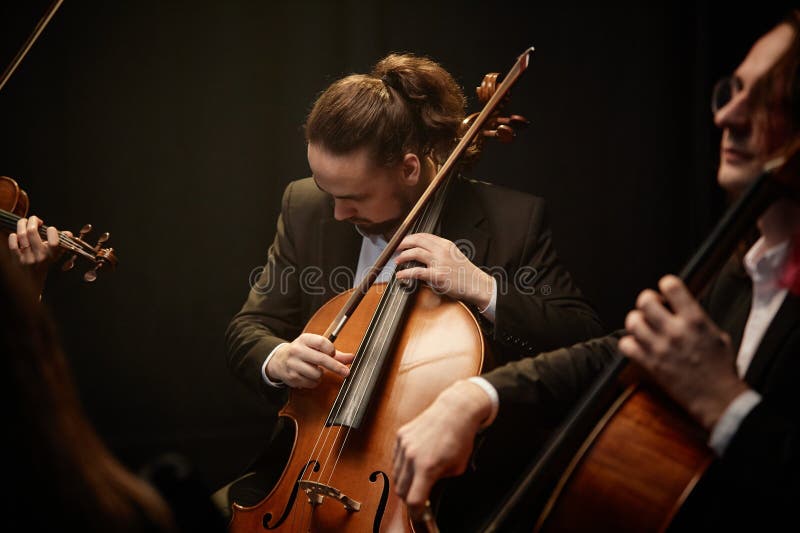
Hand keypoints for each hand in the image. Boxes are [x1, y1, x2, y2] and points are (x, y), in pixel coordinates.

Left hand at [8, 216, 69, 294]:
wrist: (32, 282)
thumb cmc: (44, 264)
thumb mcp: (56, 255)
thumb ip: (63, 243)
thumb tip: (68, 234)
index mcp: (52, 255)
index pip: (54, 241)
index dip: (52, 230)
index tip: (50, 229)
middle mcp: (40, 256)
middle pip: (32, 232)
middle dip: (32, 220)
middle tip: (34, 219)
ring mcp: (27, 258)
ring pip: (21, 235)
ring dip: (21, 224)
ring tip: (24, 222)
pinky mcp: (16, 259)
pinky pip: (12, 244)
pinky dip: (13, 237)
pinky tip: (16, 235)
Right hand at [266, 333, 353, 387]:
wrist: (278, 360)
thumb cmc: (302, 352)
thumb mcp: (315, 347)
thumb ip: (335, 353)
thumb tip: (352, 357)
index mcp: (304, 339)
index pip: (321, 342)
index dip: (331, 349)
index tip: (333, 353)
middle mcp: (297, 350)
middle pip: (322, 359)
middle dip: (336, 367)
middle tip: (346, 372)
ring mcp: (293, 364)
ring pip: (317, 374)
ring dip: (321, 375)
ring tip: (316, 370)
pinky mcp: (292, 377)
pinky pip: (311, 383)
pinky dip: (314, 382)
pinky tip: (309, 376)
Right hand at [393, 380, 492, 508]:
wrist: (455, 410)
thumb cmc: (460, 437)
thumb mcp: (457, 468)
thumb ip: (440, 481)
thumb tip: (429, 488)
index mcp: (427, 467)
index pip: (414, 500)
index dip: (416, 513)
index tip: (418, 516)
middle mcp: (412, 456)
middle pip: (401, 489)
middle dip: (409, 497)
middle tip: (419, 497)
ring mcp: (404, 445)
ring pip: (396, 474)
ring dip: (405, 481)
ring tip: (419, 476)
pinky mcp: (401, 435)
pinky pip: (396, 458)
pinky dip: (403, 465)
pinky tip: (414, 461)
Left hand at [394, 233, 492, 308]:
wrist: (477, 284)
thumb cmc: (465, 273)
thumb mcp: (454, 255)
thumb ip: (440, 251)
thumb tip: (423, 252)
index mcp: (446, 244)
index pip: (424, 235)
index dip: (410, 237)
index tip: (403, 241)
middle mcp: (442, 251)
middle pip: (417, 241)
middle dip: (403, 243)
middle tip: (396, 248)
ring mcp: (440, 263)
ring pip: (415, 253)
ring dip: (403, 256)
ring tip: (397, 260)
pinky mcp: (437, 276)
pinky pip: (417, 271)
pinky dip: (406, 272)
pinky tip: (400, 275)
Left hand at [618, 275, 749, 430]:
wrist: (717, 398)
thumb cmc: (720, 368)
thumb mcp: (717, 335)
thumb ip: (698, 319)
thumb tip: (683, 307)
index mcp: (695, 320)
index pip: (671, 286)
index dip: (666, 285)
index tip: (666, 292)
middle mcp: (675, 331)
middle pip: (645, 301)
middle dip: (647, 302)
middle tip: (652, 309)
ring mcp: (659, 347)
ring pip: (632, 322)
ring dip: (636, 322)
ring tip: (644, 327)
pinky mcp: (649, 364)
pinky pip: (625, 345)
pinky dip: (628, 343)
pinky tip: (638, 345)